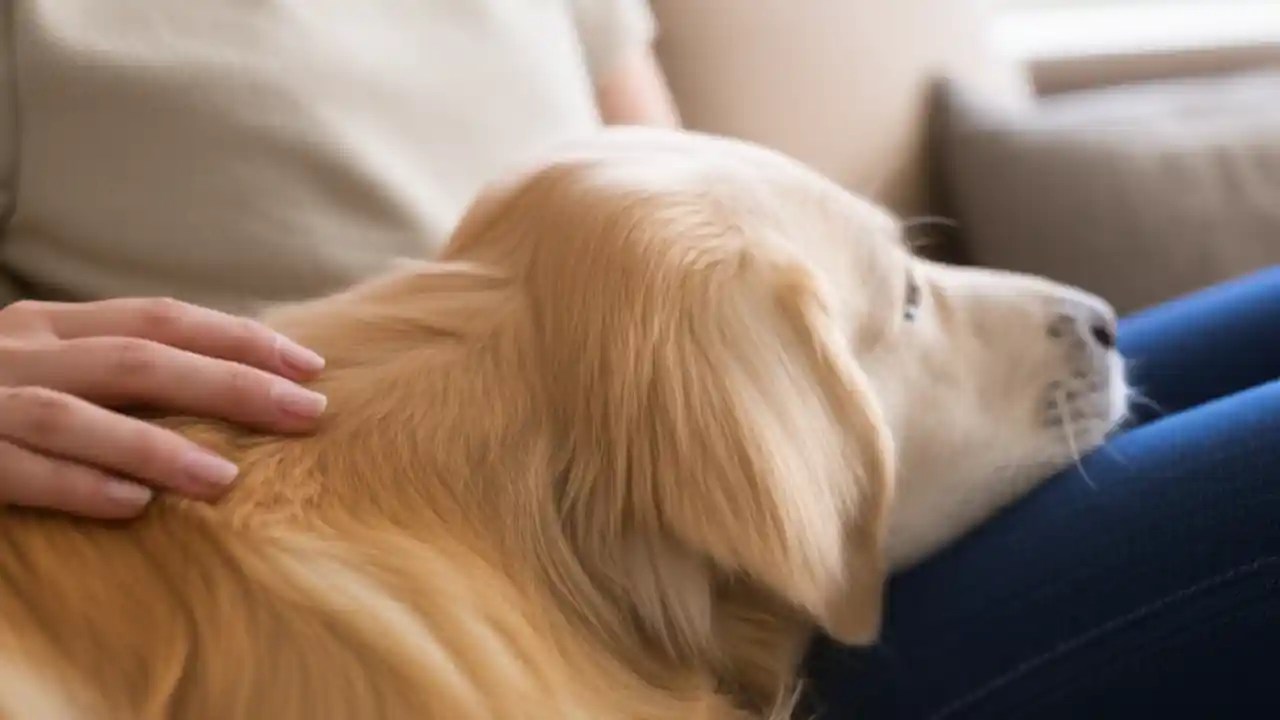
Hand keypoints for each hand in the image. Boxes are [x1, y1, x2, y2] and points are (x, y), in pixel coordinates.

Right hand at [0, 298, 326, 518]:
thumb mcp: (44, 362)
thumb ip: (113, 366)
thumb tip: (224, 382)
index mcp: (48, 324)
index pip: (159, 319)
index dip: (237, 340)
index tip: (307, 366)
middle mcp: (18, 349)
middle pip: (139, 357)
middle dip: (230, 384)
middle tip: (306, 413)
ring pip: (76, 412)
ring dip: (156, 446)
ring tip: (226, 479)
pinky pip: (14, 468)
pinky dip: (74, 484)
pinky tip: (131, 506)